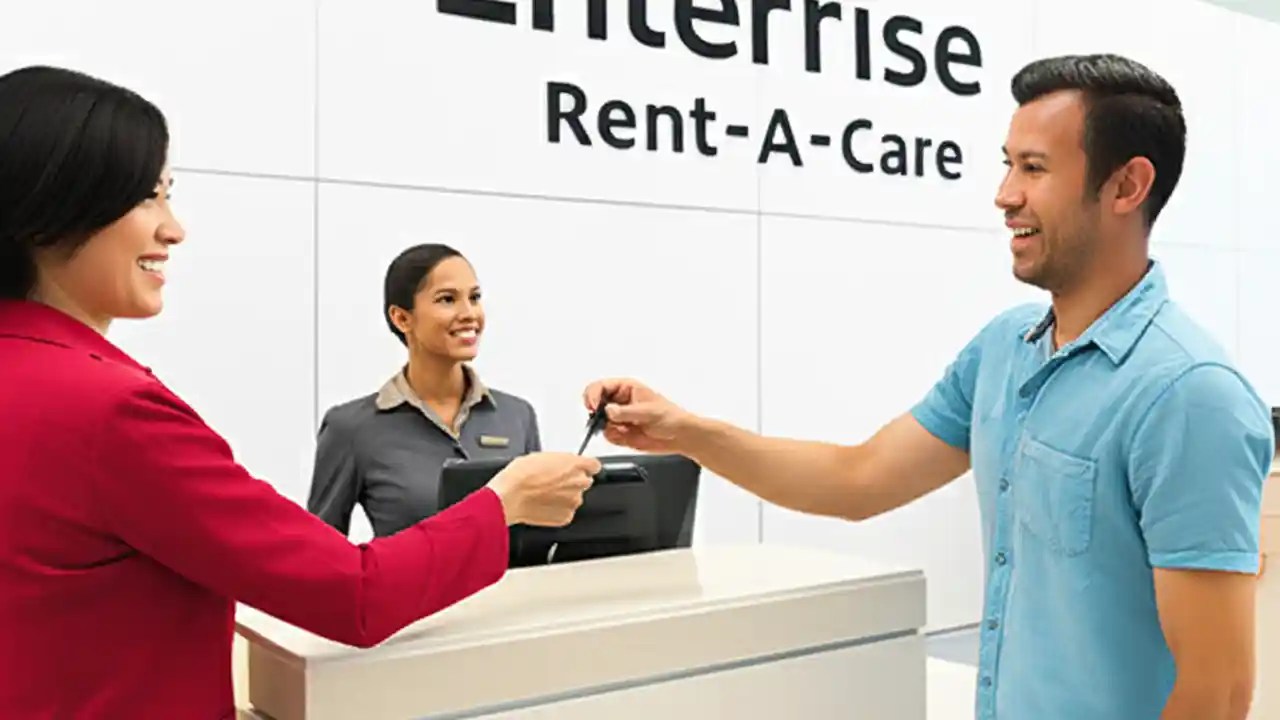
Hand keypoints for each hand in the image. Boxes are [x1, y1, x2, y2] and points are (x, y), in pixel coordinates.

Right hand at [486, 453, 600, 526]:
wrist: (509, 496)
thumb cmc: (521, 475)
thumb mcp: (542, 456)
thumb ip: (560, 462)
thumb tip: (562, 465)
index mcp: (575, 465)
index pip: (594, 465)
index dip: (585, 467)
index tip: (581, 469)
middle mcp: (578, 484)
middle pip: (584, 482)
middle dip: (572, 482)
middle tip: (554, 482)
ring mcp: (573, 502)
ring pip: (574, 498)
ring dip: (564, 496)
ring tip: (545, 494)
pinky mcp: (565, 517)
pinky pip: (566, 512)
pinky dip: (558, 510)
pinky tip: (544, 504)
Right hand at [582, 378, 694, 453]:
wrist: (679, 436)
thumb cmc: (670, 417)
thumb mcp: (649, 412)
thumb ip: (627, 412)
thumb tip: (608, 411)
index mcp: (626, 388)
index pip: (601, 386)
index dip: (593, 394)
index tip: (592, 406)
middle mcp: (620, 402)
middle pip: (594, 402)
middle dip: (594, 411)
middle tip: (597, 418)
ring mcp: (619, 417)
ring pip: (599, 420)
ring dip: (605, 426)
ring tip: (622, 429)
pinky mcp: (620, 432)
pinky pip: (608, 434)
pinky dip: (613, 436)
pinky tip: (627, 436)